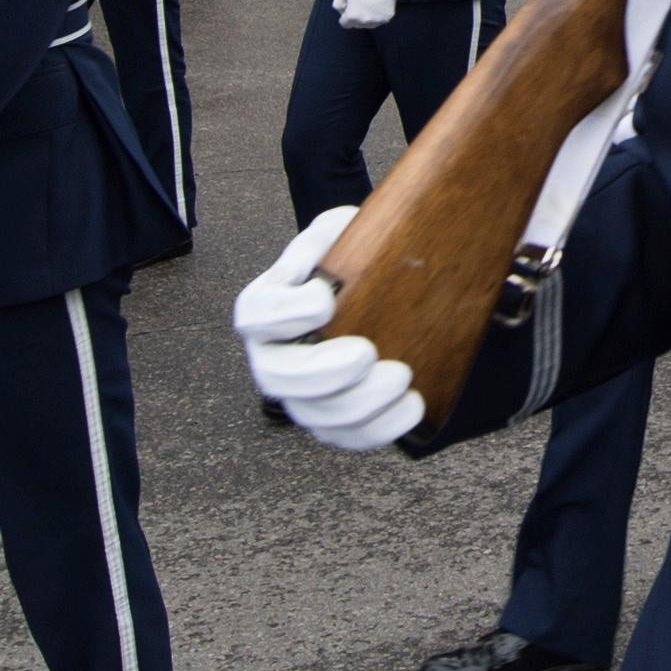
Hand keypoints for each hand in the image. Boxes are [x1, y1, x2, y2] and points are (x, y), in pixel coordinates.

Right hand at [233, 207, 423, 449]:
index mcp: (265, 307)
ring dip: (360, 405)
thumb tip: (342, 254)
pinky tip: (413, 406)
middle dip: (324, 372)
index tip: (325, 302)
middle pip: (278, 378)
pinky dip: (381, 429)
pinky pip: (348, 438)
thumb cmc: (350, 260)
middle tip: (368, 354)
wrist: (375, 293)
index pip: (257, 314)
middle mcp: (272, 356)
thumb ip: (331, 236)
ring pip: (315, 416)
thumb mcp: (338, 232)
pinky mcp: (333, 420)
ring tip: (403, 378)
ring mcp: (299, 395)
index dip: (285, 314)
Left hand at [332, 0, 398, 29]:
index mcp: (352, 16)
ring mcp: (377, 21)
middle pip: (357, 25)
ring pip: (368, 24)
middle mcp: (364, 22)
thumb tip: (342, 12)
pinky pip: (379, 21)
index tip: (350, 7)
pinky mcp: (387, 18)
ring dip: (367, 18)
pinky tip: (378, 6)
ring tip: (369, 5)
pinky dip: (377, 16)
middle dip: (356, 17)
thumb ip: (338, 3)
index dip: (346, 15)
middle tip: (360, 4)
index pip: (345, 24)